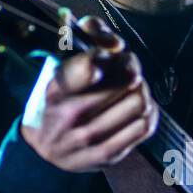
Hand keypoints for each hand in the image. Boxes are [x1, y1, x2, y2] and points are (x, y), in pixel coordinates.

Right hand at [20, 16, 158, 172]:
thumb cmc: (58, 100)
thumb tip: (114, 42)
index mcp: (55, 89)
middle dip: (132, 67)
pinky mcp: (106, 156)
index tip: (107, 54)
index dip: (108, 52)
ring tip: (132, 90)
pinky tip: (137, 109)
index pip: (92, 65)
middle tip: (127, 68)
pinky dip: (148, 112)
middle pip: (128, 79)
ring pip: (140, 103)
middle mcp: (70, 115)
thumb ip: (85, 36)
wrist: (43, 150)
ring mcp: (89, 138)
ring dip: (142, 91)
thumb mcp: (59, 65)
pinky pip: (145, 127)